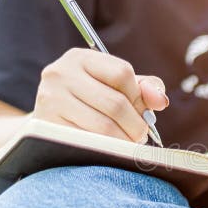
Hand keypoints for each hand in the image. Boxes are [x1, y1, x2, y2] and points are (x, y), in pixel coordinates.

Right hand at [34, 48, 167, 141]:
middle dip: (136, 124)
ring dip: (125, 140)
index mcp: (80, 58)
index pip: (122, 73)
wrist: (47, 128)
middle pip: (116, 103)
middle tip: (140, 135)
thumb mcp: (115, 88)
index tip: (140, 110)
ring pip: (104, 126)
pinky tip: (110, 149)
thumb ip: (144, 89)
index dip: (138, 96)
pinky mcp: (47, 126)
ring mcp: (51, 100)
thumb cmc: (89, 104)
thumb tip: (160, 100)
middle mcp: (60, 73)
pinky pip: (89, 141)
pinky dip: (107, 149)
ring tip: (129, 144)